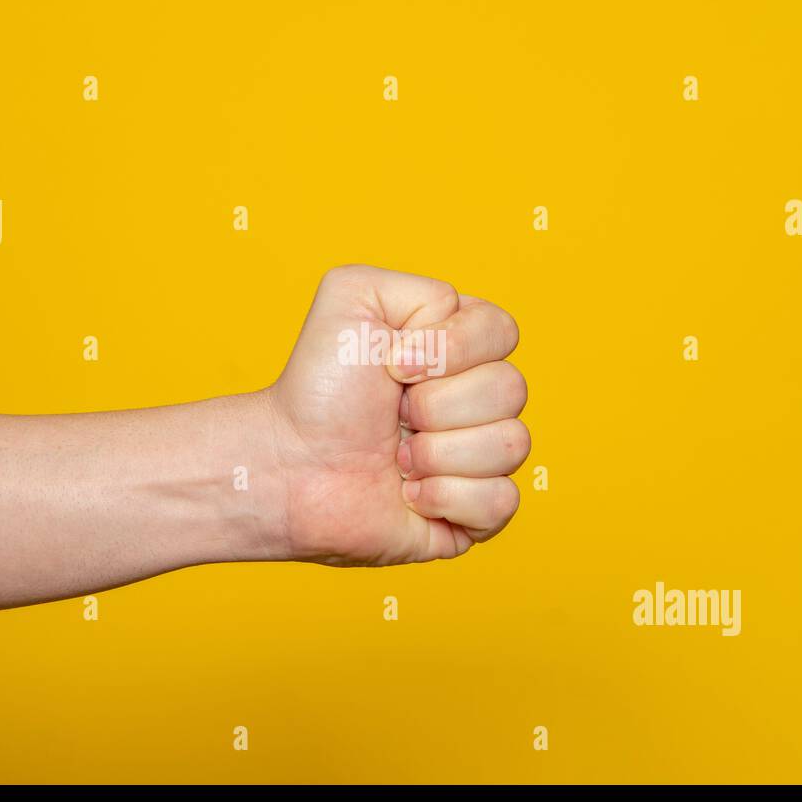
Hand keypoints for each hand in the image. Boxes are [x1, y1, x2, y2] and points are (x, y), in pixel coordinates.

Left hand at [266, 265, 528, 564]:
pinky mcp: (476, 514)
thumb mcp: (353, 296)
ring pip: (512, 445)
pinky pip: (503, 501)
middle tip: (393, 416)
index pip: (503, 332)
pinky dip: (448, 497)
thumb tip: (460, 332)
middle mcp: (479, 400)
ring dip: (439, 453)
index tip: (392, 365)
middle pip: (512, 389)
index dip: (449, 350)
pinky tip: (410, 496)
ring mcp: (481, 458)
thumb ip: (417, 287)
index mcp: (461, 347)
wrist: (290, 466)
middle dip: (437, 405)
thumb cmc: (319, 389)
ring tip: (398, 459)